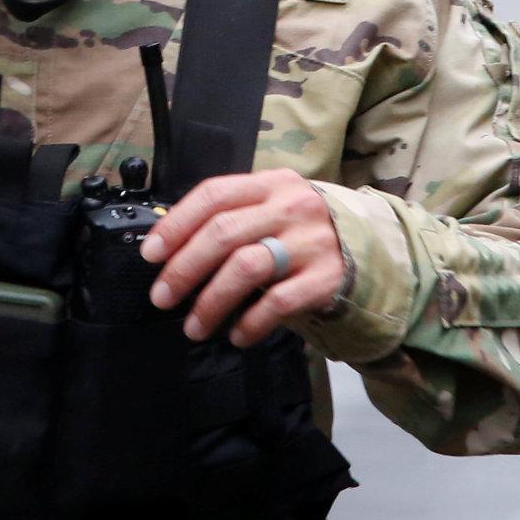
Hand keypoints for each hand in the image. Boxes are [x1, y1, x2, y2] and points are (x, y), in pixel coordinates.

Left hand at [142, 171, 348, 345]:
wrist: (368, 247)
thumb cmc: (301, 230)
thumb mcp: (272, 207)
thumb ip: (232, 217)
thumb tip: (169, 248)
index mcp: (270, 183)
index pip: (213, 195)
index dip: (176, 225)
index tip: (151, 255)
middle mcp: (291, 207)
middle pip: (223, 234)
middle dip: (184, 269)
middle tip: (163, 297)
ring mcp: (311, 242)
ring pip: (246, 268)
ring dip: (211, 302)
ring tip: (194, 326)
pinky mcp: (326, 278)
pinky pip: (278, 302)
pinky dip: (250, 323)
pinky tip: (236, 335)